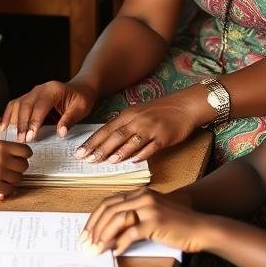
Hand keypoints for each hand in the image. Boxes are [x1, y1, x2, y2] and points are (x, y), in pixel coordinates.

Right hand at [0, 79, 97, 140]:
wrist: (79, 88)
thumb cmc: (81, 98)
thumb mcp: (80, 108)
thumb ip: (70, 119)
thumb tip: (61, 132)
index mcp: (53, 90)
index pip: (40, 106)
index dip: (34, 122)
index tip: (31, 137)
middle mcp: (39, 89)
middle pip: (25, 105)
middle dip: (22, 124)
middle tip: (20, 140)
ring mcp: (32, 92)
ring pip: (17, 105)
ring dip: (13, 122)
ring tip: (11, 137)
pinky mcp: (28, 98)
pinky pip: (14, 105)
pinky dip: (8, 116)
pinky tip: (4, 128)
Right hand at [0, 139, 31, 198]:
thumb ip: (5, 146)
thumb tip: (21, 151)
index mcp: (2, 146)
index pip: (25, 151)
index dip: (26, 155)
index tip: (23, 157)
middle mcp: (2, 158)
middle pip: (24, 166)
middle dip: (20, 167)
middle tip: (14, 168)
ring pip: (18, 179)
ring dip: (14, 178)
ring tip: (8, 176)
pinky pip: (9, 189)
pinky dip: (8, 188)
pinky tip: (3, 185)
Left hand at [74, 90, 202, 163]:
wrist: (185, 105)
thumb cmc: (162, 110)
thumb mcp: (139, 113)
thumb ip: (125, 125)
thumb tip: (110, 141)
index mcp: (128, 114)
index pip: (106, 129)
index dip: (92, 141)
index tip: (80, 152)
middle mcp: (137, 120)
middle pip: (115, 136)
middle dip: (99, 149)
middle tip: (87, 160)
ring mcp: (150, 128)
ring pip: (131, 141)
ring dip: (118, 152)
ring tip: (107, 162)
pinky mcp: (163, 137)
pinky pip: (150, 147)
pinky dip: (141, 154)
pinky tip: (133, 161)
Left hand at [81, 188, 213, 255]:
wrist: (201, 228)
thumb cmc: (177, 224)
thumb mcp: (152, 215)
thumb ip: (133, 219)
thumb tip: (109, 236)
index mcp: (139, 193)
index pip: (108, 203)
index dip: (94, 218)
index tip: (85, 233)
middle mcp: (142, 196)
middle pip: (108, 209)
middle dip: (93, 228)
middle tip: (86, 243)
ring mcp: (149, 207)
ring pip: (116, 220)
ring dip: (103, 236)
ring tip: (97, 249)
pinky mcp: (155, 221)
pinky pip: (131, 233)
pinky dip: (120, 244)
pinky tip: (115, 252)